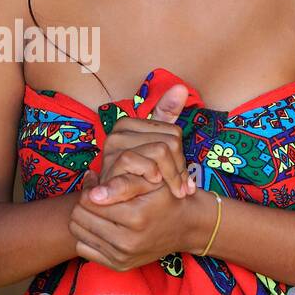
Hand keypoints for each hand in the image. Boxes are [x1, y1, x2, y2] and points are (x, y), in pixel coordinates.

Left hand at [69, 174, 214, 271]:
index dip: (89, 187)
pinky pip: (83, 249)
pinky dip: (87, 235)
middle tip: (95, 193)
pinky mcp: (119, 266)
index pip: (88, 200)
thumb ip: (121, 183)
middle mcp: (128, 242)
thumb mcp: (151, 182)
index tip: (96, 181)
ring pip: (78, 233)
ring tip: (97, 207)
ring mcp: (122, 257)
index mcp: (136, 217)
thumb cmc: (167, 198)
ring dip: (83, 218)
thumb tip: (91, 191)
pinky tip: (100, 225)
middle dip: (83, 202)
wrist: (187, 227)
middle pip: (80, 217)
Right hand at [97, 83, 192, 197]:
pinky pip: (144, 163)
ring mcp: (113, 146)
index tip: (183, 180)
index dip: (182, 159)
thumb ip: (165, 119)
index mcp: (129, 123)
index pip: (173, 132)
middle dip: (178, 170)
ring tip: (167, 190)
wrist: (112, 206)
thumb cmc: (135, 179)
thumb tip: (180, 88)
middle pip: (170, 142)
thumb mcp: (154, 149)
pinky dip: (151, 178)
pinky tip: (151, 187)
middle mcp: (119, 130)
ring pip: (160, 151)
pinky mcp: (111, 163)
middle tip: (180, 189)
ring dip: (168, 177)